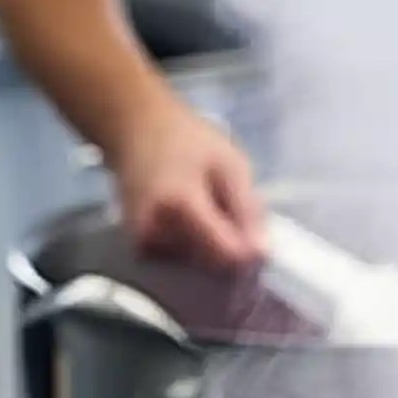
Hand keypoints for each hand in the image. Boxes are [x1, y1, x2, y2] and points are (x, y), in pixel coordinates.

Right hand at [108, 100, 265, 268]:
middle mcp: (155, 233)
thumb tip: (262, 253)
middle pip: (215, 265)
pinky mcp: (141, 251)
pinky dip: (197, 247)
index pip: (226, 255)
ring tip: (206, 208)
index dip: (250, 252)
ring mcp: (144, 245)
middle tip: (227, 209)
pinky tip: (191, 218)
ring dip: (215, 247)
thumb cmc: (188, 141)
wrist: (135, 130)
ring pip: (201, 266)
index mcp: (179, 206)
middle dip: (232, 246)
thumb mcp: (231, 165)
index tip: (256, 233)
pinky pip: (185, 262)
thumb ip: (247, 209)